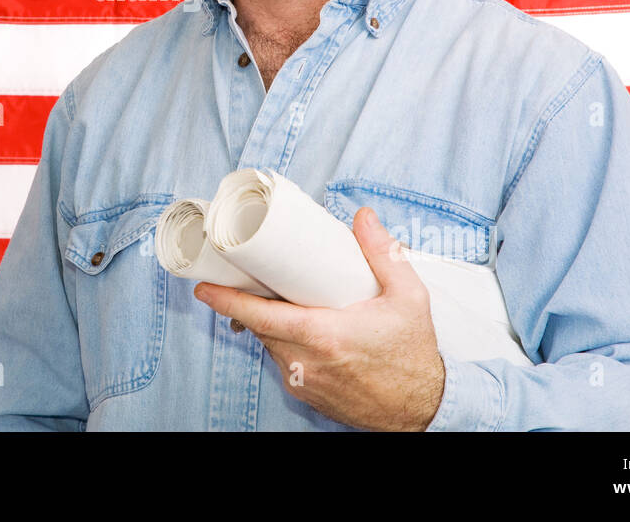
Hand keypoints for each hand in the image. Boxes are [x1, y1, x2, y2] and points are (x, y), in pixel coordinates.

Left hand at [193, 206, 445, 430]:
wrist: (425, 411)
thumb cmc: (415, 356)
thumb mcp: (409, 297)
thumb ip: (384, 253)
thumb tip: (363, 217)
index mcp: (324, 334)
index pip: (259, 316)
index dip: (227, 300)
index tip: (204, 287)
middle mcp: (306, 362)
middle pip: (260, 326)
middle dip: (251, 302)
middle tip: (251, 277)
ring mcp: (304, 382)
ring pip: (271, 345)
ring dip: (272, 324)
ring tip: (287, 301)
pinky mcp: (308, 395)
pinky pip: (284, 363)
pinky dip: (286, 345)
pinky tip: (304, 330)